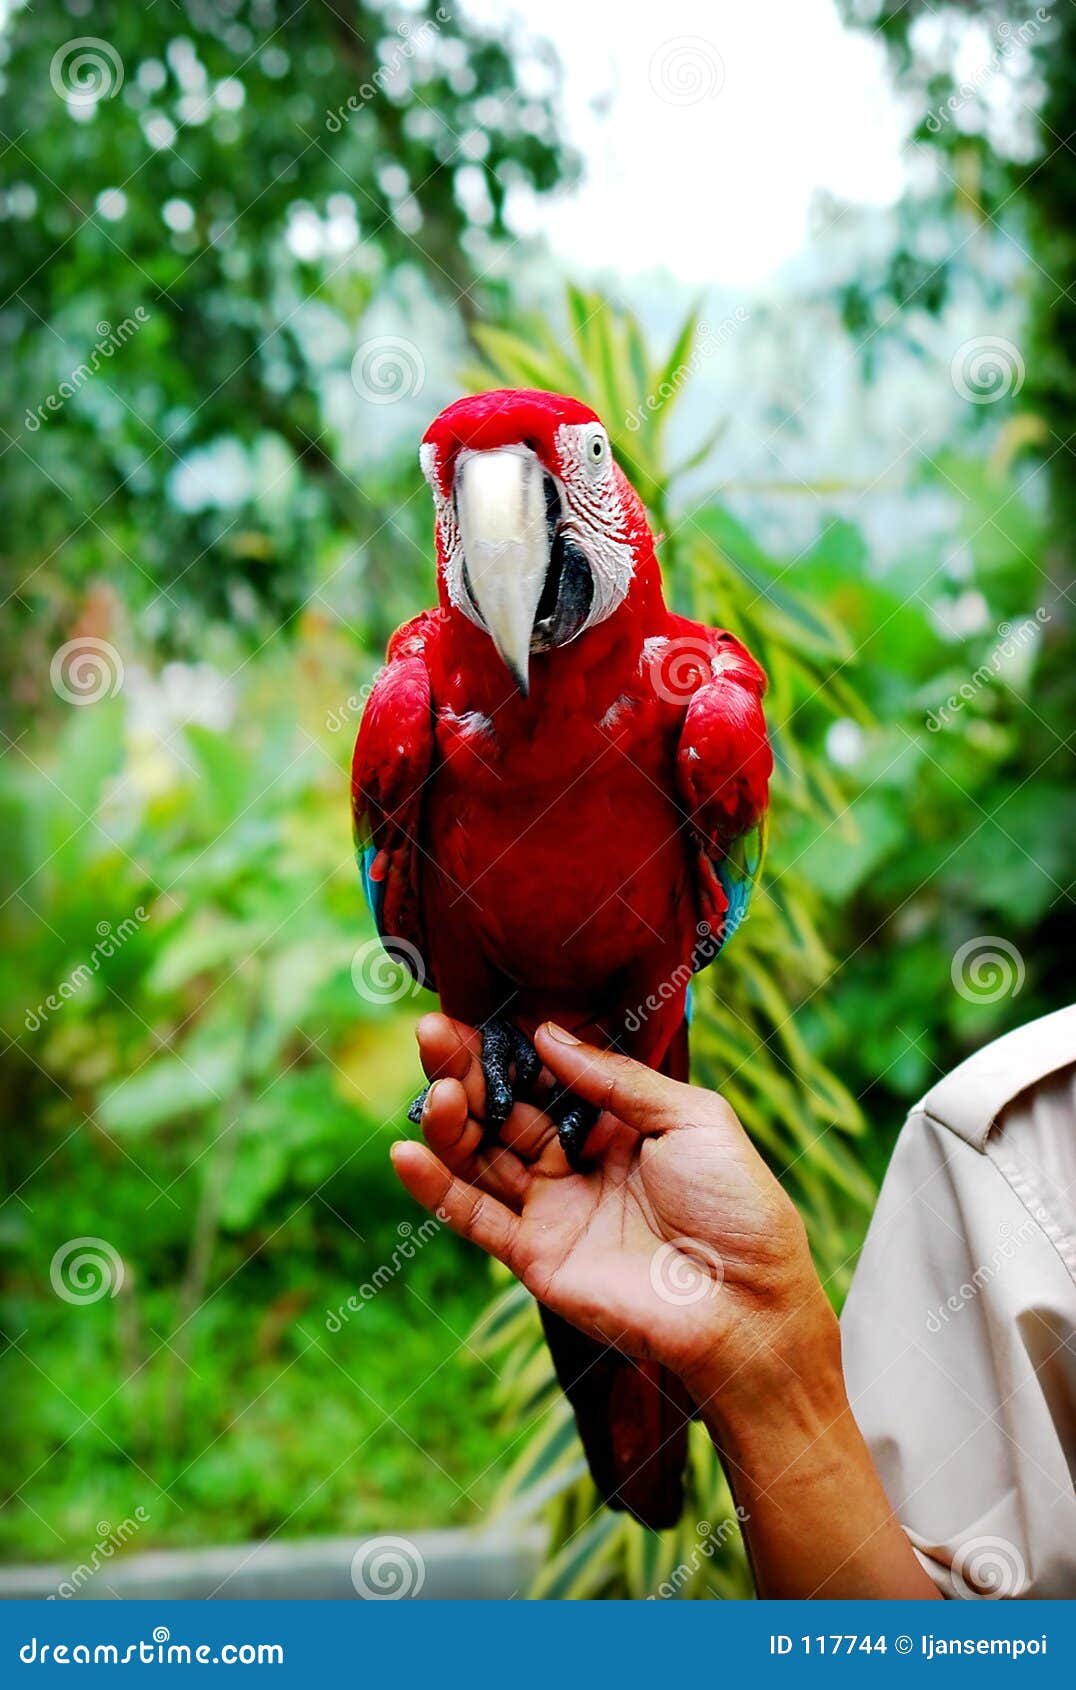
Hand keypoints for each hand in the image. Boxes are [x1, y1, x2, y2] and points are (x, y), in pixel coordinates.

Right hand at [391, 1015, 834, 1398]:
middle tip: (431, 1033)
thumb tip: (546, 1034)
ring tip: (434, 1089)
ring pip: (481, 1157)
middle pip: (504, 1110)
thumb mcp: (690, 1116)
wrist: (747, 1305)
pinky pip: (474, 1217)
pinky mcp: (534, 1256)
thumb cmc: (737, 1205)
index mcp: (617, 1124)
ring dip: (449, 1121)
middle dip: (464, 1071)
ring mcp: (553, 1210)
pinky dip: (435, 1189)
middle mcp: (577, 1162)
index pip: (546, 1076)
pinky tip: (405, 1154)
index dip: (508, 1048)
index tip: (469, 1015)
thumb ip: (615, 1078)